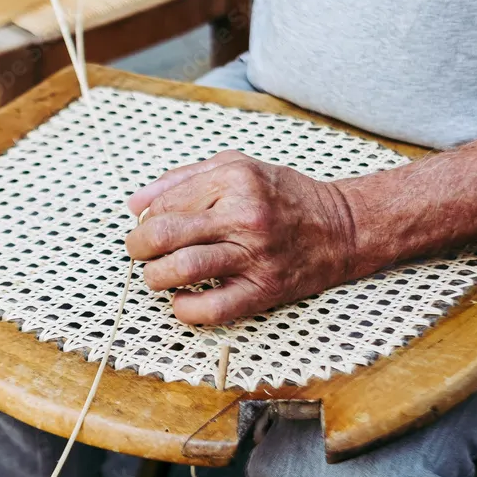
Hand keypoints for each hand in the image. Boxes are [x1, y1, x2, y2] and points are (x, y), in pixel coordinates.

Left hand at [125, 150, 359, 324]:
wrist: (341, 228)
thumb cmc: (284, 196)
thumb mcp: (237, 166)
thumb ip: (183, 179)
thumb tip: (135, 205)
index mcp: (234, 179)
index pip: (164, 204)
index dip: (147, 219)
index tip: (151, 227)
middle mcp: (244, 215)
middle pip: (164, 234)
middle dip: (139, 247)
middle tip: (141, 252)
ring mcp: (255, 254)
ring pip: (182, 269)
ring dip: (156, 277)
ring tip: (159, 275)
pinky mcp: (265, 289)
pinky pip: (214, 308)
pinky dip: (186, 309)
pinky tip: (182, 300)